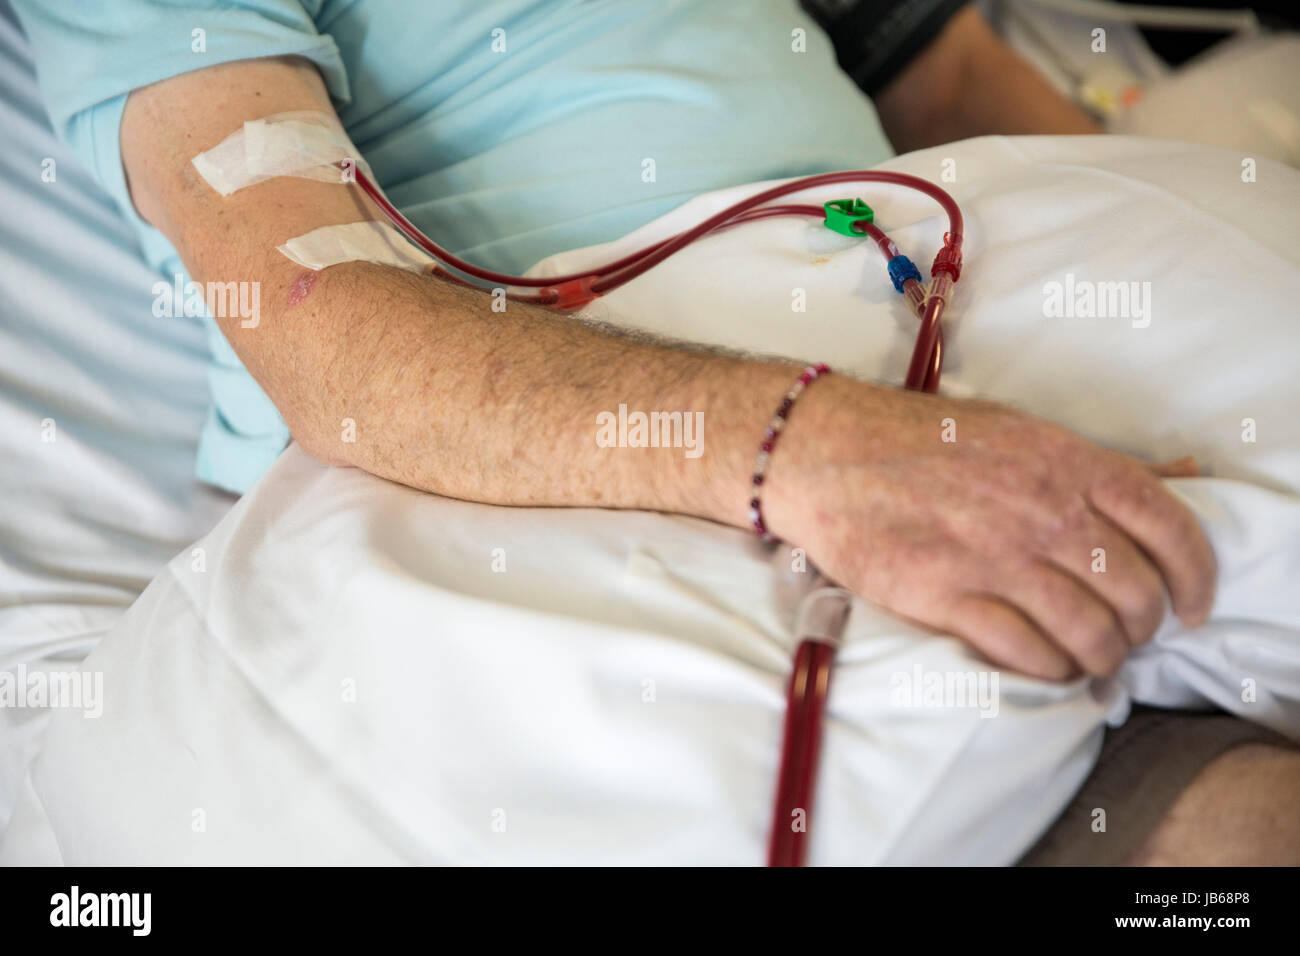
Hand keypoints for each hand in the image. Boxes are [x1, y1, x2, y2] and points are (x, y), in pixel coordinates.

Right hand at [764, 377, 1216, 679]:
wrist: (826, 451)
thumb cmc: (916, 438)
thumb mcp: (1013, 429)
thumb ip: (1083, 466)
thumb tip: (1169, 479)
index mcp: (1063, 461)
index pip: (1166, 525)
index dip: (1195, 577)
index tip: (1192, 606)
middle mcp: (1040, 510)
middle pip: (1133, 593)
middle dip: (1140, 628)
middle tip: (1124, 637)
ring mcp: (993, 555)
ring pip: (1086, 633)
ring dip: (1097, 659)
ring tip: (1086, 662)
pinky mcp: (944, 595)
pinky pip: (1023, 653)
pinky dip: (1045, 670)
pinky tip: (1041, 665)